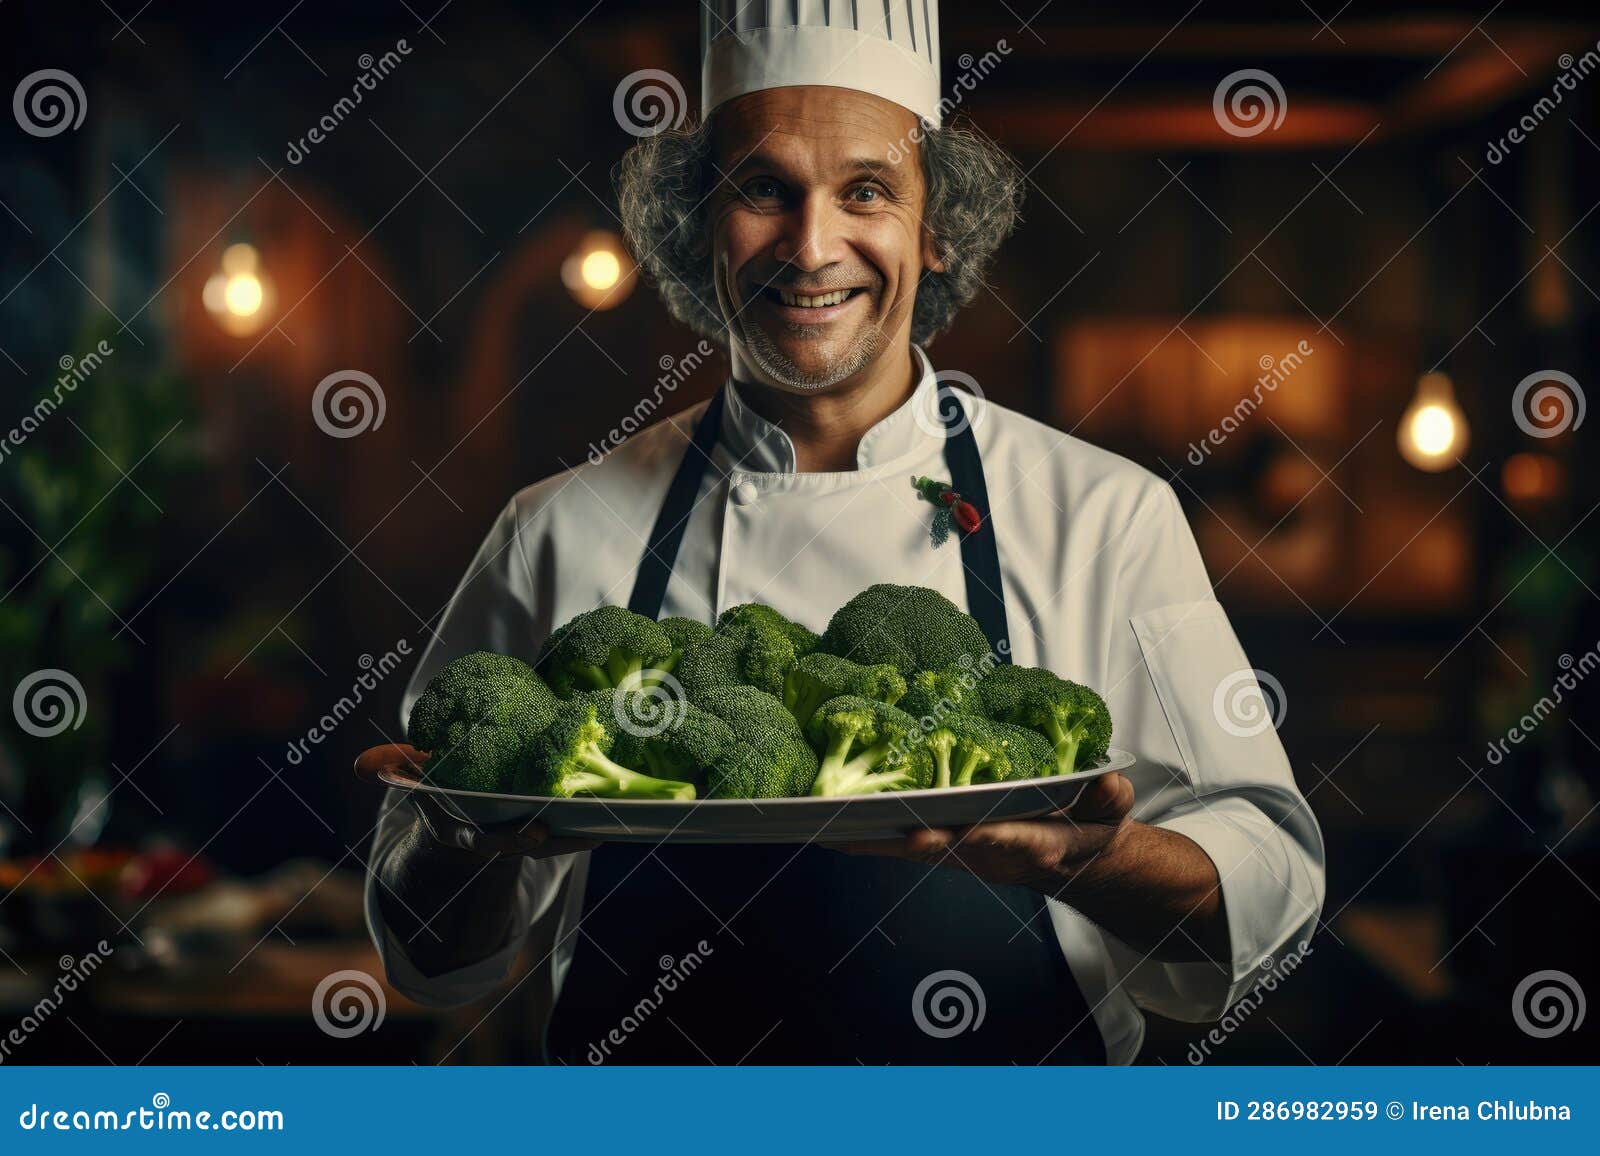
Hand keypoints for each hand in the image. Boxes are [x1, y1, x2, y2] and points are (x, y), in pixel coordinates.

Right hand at [354, 743, 598, 861]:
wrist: (459, 825)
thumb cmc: (440, 794)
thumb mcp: (415, 782)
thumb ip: (393, 768)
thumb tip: (360, 764)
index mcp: (469, 832)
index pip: (490, 842)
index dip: (512, 841)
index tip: (534, 835)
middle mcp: (501, 840)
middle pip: (536, 846)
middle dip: (563, 841)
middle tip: (594, 828)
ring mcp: (525, 838)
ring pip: (561, 841)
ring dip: (587, 832)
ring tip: (620, 819)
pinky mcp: (545, 829)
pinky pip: (572, 827)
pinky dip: (594, 822)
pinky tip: (626, 813)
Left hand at [834, 772, 1135, 893]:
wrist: (1077, 862)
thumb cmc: (1088, 830)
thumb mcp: (1109, 814)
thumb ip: (1109, 800)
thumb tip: (1110, 784)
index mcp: (1030, 845)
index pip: (994, 842)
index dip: (962, 838)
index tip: (930, 833)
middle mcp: (988, 854)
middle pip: (936, 848)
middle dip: (893, 840)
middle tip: (852, 829)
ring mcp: (962, 854)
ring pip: (908, 850)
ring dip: (868, 842)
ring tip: (821, 827)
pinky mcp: (945, 847)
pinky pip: (900, 846)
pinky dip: (866, 839)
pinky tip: (829, 829)